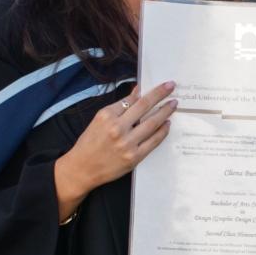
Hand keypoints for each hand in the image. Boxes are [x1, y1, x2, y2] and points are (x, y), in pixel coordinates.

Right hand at [55, 81, 176, 207]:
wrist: (82, 168)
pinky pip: (154, 141)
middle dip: (160, 94)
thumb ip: (119, 107)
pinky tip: (167, 124)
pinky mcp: (134, 157)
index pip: (132, 100)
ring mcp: (127, 143)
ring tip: (173, 104)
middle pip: (144, 106)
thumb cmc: (90, 143)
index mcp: (106, 116)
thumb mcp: (99, 121)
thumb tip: (137, 92)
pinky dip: (163, 131)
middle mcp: (117, 128)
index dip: (148, 91)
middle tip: (171, 86)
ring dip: (165, 112)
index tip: (161, 86)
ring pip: (152, 123)